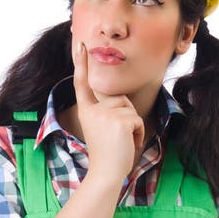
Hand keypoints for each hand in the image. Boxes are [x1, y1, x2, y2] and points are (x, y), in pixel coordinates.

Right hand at [72, 40, 144, 182]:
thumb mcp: (103, 129)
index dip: (81, 63)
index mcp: (86, 111)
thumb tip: (120, 102)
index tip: (80, 44)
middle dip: (127, 116)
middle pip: (120, 100)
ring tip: (122, 142)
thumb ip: (108, 113)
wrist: (106, 173)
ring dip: (133, 127)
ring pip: (130, 110)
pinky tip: (128, 144)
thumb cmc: (108, 155)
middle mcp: (93, 110)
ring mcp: (105, 114)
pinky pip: (137, 119)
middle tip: (117, 138)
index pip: (82, 84)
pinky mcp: (120, 121)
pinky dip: (138, 133)